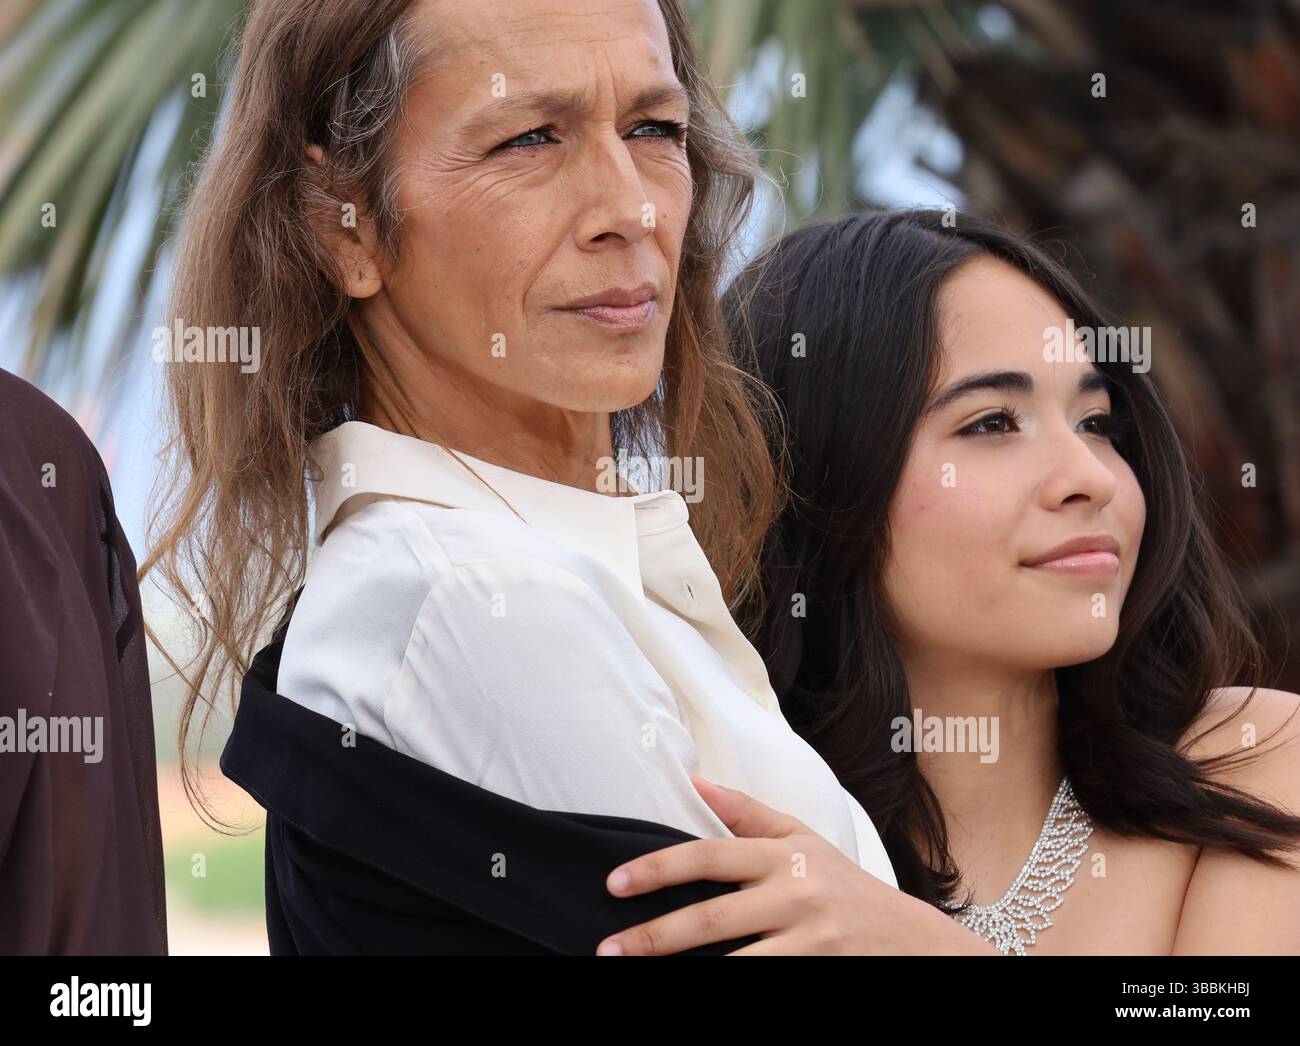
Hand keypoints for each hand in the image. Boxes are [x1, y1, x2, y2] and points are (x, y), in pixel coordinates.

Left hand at [595, 776, 997, 954]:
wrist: (911, 940)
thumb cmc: (842, 884)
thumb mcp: (801, 839)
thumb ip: (747, 812)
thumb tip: (694, 781)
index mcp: (783, 854)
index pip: (709, 856)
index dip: (658, 869)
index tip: (615, 883)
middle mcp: (795, 893)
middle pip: (711, 918)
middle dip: (654, 936)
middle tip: (609, 949)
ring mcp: (808, 939)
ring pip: (732, 962)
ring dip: (683, 973)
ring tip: (637, 976)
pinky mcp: (817, 973)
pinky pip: (760, 982)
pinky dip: (726, 985)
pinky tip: (690, 990)